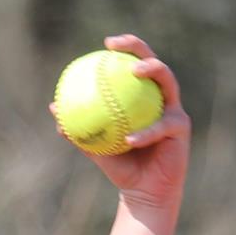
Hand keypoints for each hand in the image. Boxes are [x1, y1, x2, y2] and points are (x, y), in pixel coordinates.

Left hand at [57, 34, 189, 209]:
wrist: (142, 191)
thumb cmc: (120, 167)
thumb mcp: (95, 147)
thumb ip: (78, 128)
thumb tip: (54, 108)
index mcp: (143, 98)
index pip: (135, 66)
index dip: (125, 49)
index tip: (106, 43)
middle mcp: (162, 99)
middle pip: (155, 64)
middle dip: (139, 48)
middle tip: (118, 47)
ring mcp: (174, 110)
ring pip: (168, 83)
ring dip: (153, 72)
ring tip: (135, 72)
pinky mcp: (181, 128)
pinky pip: (161, 127)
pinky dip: (145, 133)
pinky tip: (129, 137)